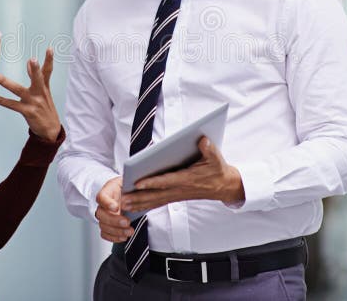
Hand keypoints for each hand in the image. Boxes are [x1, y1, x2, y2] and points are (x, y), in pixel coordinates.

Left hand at [0, 48, 61, 141]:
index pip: (48, 71)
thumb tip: (29, 62)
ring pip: (18, 90)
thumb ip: (36, 76)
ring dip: (5, 82)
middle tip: (32, 60)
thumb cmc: (45, 109)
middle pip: (38, 78)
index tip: (50, 48)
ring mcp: (33, 102)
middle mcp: (40, 93)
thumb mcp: (44, 92)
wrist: (50, 131)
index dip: (49, 59)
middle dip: (35, 69)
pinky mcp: (27, 112)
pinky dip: (0, 100)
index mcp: (45, 87)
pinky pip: (11, 105)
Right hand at [95, 177, 133, 242]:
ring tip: (129, 232)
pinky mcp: (106, 224)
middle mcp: (103, 204)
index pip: (101, 197)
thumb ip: (131, 184)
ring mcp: (104, 215)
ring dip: (116, 231)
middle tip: (127, 222)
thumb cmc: (128, 185)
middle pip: (101, 214)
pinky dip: (113, 237)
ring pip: (103, 225)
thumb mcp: (129, 180)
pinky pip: (105, 233)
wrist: (126, 191)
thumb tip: (138, 187)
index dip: (106, 203)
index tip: (116, 207)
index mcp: (108, 191)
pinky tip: (123, 237)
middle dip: (114, 220)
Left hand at [121, 137, 244, 212]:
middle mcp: (180, 189)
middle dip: (139, 197)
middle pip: (156, 195)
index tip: (137, 183)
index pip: (166, 181)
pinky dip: (146, 205)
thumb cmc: (217, 170)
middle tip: (123, 200)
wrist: (224, 186)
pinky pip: (159, 202)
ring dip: (139, 203)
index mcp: (187, 179)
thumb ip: (209, 149)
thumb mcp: (216, 158)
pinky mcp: (176, 196)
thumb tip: (202, 140)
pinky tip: (134, 207)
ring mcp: (177, 195)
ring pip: (155, 201)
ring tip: (124, 205)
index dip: (152, 183)